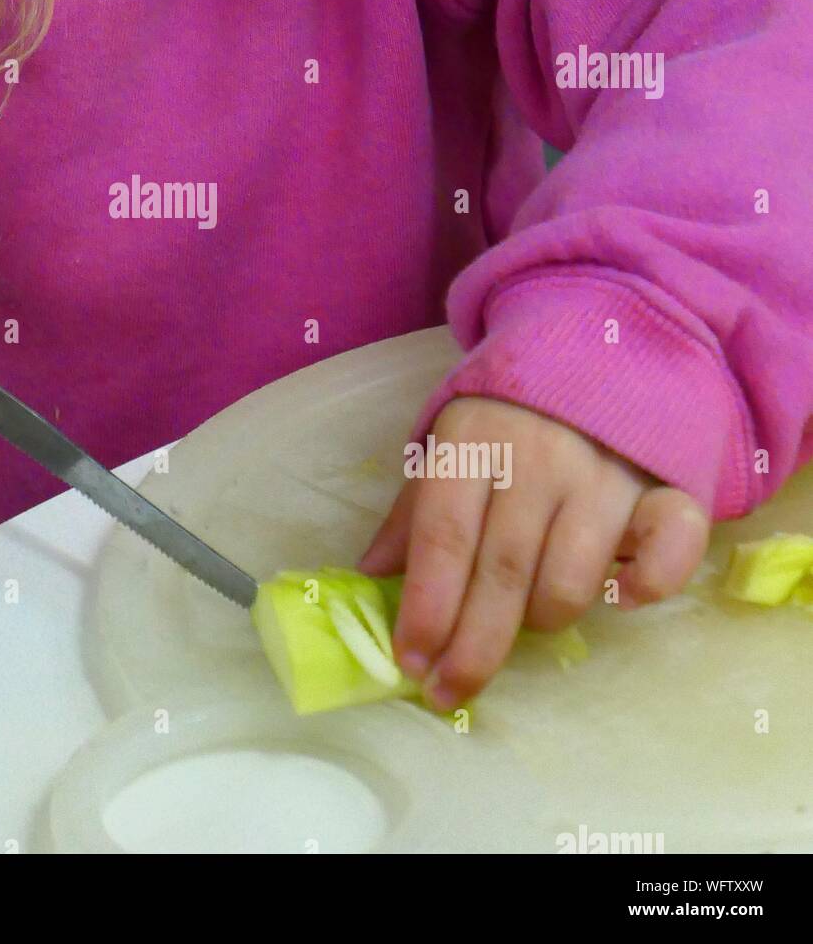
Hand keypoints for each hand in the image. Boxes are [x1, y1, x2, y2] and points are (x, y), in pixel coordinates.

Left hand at [357, 396, 710, 709]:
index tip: (409, 661)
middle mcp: (538, 459)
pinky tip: (621, 598)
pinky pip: (664, 553)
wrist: (599, 344)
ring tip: (520, 620)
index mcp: (473, 441)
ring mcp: (605, 474)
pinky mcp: (666, 487)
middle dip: (472, 646)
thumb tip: (369, 575)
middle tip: (448, 692)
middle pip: (501, 573)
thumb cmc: (508, 410)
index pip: (444, 539)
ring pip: (570, 580)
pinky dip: (645, 585)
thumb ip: (414, 510)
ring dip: (540, 618)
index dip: (427, 607)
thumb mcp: (447, 442)